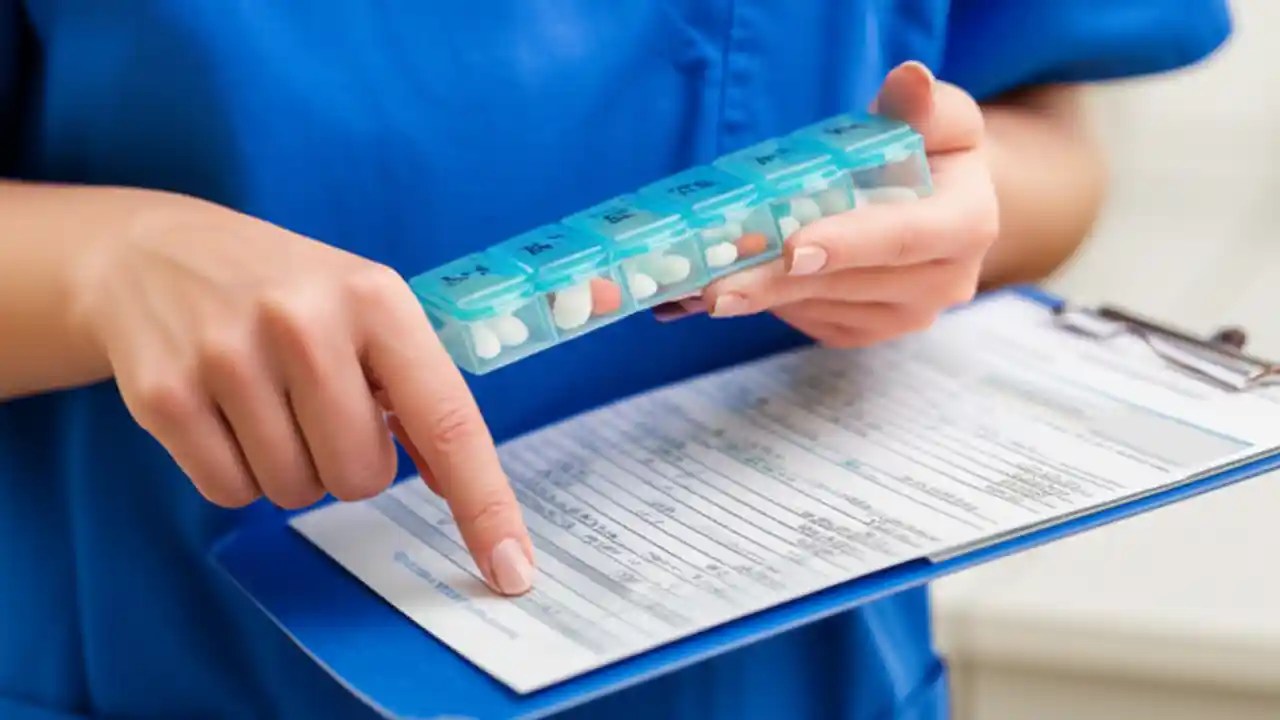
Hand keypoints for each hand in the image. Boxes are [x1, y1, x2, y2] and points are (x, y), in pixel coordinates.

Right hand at [74, 192, 534, 594]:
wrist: (152, 253)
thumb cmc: (285, 293)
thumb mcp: (364, 309)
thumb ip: (415, 392)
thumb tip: (455, 485)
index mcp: (376, 299)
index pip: (448, 421)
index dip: (484, 504)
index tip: (511, 569)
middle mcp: (305, 321)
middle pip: (361, 477)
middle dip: (349, 464)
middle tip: (319, 409)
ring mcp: (228, 355)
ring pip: (294, 492)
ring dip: (291, 469)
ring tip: (267, 402)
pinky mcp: (164, 394)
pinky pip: (230, 493)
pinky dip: (236, 474)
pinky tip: (224, 415)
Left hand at [660, 62, 998, 346]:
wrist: (941, 203)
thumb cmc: (933, 151)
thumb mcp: (939, 117)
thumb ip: (925, 103)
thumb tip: (908, 79)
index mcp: (968, 224)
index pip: (905, 238)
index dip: (849, 244)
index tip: (793, 247)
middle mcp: (945, 283)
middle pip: (849, 283)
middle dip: (778, 282)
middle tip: (714, 285)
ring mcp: (907, 316)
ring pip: (823, 307)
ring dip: (763, 297)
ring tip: (704, 285)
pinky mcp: (869, 331)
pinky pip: (813, 321)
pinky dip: (769, 305)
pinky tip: (731, 286)